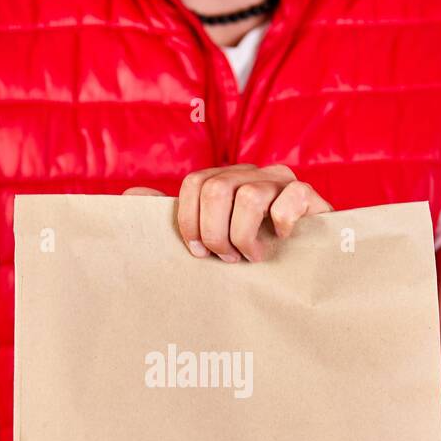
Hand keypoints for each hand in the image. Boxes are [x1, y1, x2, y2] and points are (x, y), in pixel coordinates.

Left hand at [124, 163, 331, 262]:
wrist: (308, 267)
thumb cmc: (253, 253)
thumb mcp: (211, 238)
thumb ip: (176, 217)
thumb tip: (129, 196)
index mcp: (226, 179)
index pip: (194, 184)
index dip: (190, 221)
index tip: (199, 252)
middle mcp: (252, 174)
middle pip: (215, 189)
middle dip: (216, 234)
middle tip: (229, 259)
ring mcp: (283, 181)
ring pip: (248, 197)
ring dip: (246, 238)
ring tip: (254, 257)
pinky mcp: (311, 194)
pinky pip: (291, 198)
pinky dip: (281, 225)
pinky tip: (283, 241)